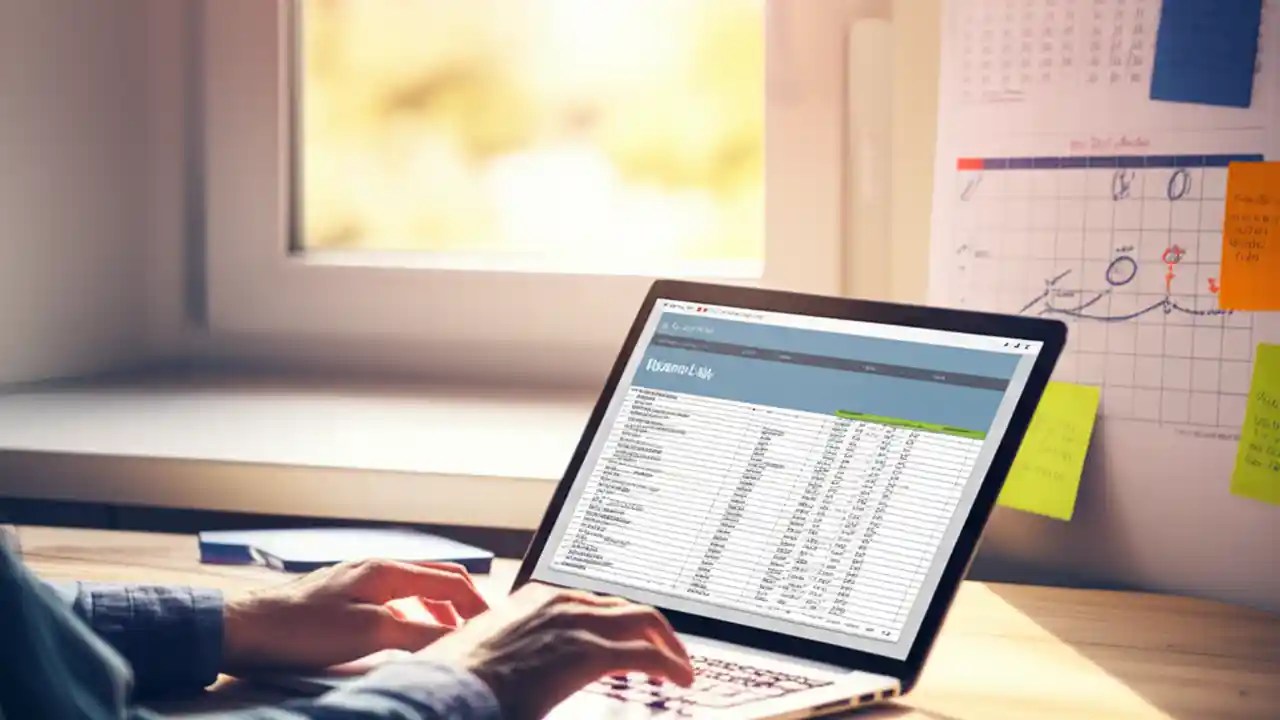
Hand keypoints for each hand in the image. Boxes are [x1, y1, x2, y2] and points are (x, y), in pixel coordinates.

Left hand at [222, 559, 487, 672]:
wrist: (246, 629)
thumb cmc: (302, 629)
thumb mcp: (369, 634)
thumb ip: (417, 634)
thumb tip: (456, 640)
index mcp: (387, 571)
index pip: (450, 580)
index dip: (478, 604)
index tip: (496, 626)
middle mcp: (376, 568)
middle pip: (436, 577)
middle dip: (465, 599)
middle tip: (483, 626)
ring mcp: (358, 580)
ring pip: (415, 587)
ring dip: (440, 607)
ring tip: (453, 632)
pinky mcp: (343, 595)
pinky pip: (394, 598)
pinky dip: (415, 613)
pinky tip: (408, 632)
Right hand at [417, 583, 692, 719]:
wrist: (443, 695)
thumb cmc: (456, 685)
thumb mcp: (491, 656)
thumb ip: (519, 653)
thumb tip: (527, 672)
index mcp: (535, 599)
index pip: (595, 600)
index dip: (623, 620)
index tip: (635, 638)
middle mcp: (558, 602)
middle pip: (626, 607)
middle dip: (654, 628)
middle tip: (670, 653)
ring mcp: (574, 623)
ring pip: (643, 621)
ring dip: (668, 644)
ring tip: (680, 666)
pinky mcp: (587, 653)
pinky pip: (645, 654)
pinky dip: (670, 664)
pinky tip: (681, 679)